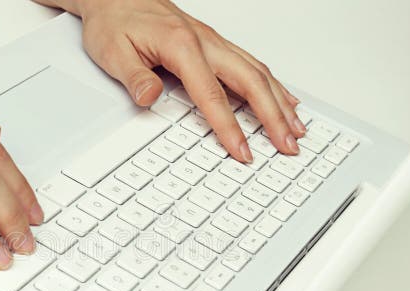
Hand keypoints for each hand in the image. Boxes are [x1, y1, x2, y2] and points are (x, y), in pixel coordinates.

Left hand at [35, 0, 306, 162]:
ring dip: (279, 101)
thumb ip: (134, 77)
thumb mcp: (113, 51)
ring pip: (257, 71)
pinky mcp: (213, 43)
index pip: (212, 95)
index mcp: (182, 46)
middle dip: (273, 116)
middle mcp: (205, 42)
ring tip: (296, 128)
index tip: (243, 150)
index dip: (230, 127)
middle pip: (250, 81)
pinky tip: (283, 98)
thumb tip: (149, 97)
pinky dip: (272, 84)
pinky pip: (251, 63)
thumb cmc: (114, 20)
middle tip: (288, 144)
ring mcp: (213, 41)